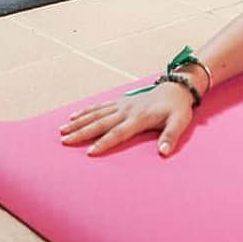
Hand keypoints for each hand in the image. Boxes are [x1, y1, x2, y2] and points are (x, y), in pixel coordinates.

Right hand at [60, 82, 194, 155]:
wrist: (176, 88)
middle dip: (82, 132)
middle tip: (65, 141)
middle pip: (100, 123)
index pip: (118, 133)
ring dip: (78, 122)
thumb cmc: (178, 108)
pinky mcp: (120, 102)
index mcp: (139, 118)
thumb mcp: (180, 122)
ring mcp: (121, 105)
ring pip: (95, 114)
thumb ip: (170, 136)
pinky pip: (99, 107)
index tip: (90, 152)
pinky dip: (85, 111)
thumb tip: (164, 152)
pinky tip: (73, 116)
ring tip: (62, 130)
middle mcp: (126, 111)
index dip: (104, 143)